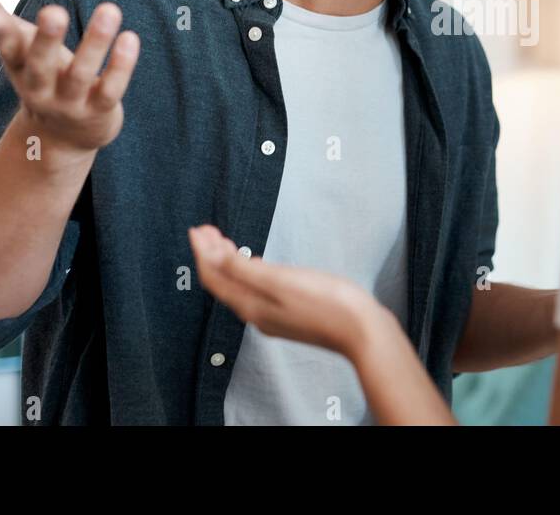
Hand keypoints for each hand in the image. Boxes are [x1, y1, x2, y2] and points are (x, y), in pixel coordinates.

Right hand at [0, 0, 139, 152]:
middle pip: (41, 63)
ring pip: (82, 73)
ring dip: (95, 42)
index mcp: (19, 66)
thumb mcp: (18, 48)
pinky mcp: (99, 110)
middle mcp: (41, 86)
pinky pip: (111, 88)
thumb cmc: (40, 76)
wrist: (59, 138)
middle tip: (53, 10)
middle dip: (46, 38)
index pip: (5, 43)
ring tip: (109, 9)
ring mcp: (70, 101)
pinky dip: (121, 65)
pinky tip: (130, 38)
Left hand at [188, 225, 385, 360]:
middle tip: (207, 229)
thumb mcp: (281, 281)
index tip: (197, 228)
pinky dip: (248, 272)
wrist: (362, 331)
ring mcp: (275, 315)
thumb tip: (214, 256)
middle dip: (212, 254)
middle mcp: (258, 313)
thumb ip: (245, 270)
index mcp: (251, 305)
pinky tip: (256, 265)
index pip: (215, 277)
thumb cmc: (327, 303)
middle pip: (224, 282)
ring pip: (240, 286)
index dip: (202, 252)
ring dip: (228, 262)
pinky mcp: (292, 312)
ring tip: (223, 242)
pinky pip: (257, 290)